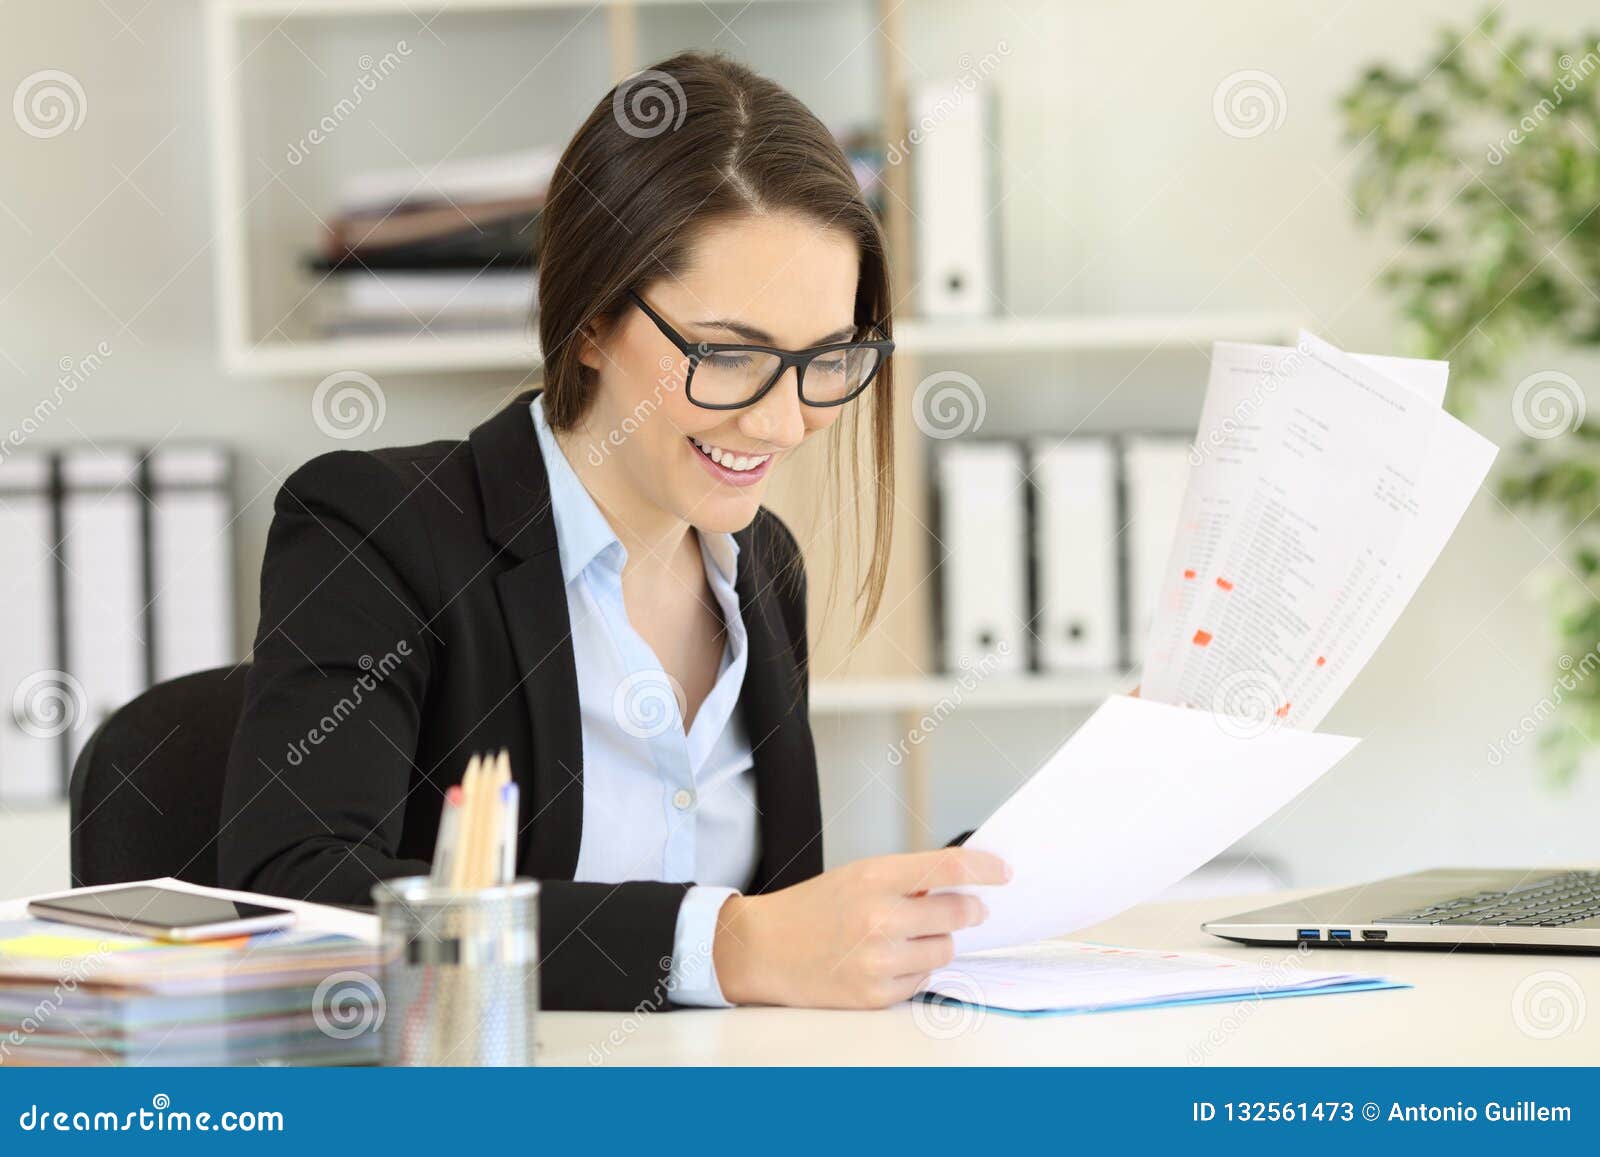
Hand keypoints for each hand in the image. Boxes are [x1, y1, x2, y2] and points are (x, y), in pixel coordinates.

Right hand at [712, 848, 1010, 1007]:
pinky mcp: (877, 995)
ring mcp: (879, 960)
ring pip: (944, 951)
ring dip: (935, 943)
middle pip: (958, 913)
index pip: (950, 869)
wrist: (762, 949)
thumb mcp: (858, 875)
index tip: (1003, 873)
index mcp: (875, 877)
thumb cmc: (812, 909)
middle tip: (965, 909)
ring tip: (902, 938)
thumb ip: (908, 878)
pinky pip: (922, 981)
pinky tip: (884, 962)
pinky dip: (913, 971)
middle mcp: (880, 918)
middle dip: (967, 911)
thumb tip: (963, 885)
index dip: (985, 870)